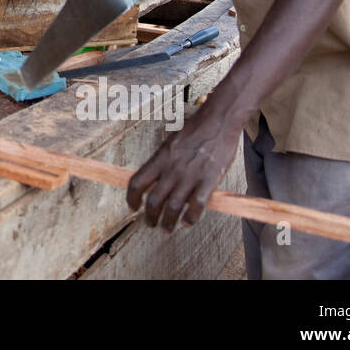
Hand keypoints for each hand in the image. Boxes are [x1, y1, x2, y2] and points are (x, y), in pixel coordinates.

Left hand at [125, 102, 241, 229]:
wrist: (218, 121)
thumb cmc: (195, 128)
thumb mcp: (170, 141)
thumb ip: (162, 160)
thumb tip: (153, 176)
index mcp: (160, 158)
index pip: (137, 183)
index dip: (131, 198)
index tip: (132, 207)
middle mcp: (172, 170)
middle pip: (153, 201)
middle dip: (149, 217)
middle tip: (150, 224)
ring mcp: (190, 177)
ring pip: (173, 208)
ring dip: (168, 222)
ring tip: (167, 228)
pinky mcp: (208, 181)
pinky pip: (196, 207)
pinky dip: (191, 218)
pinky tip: (188, 222)